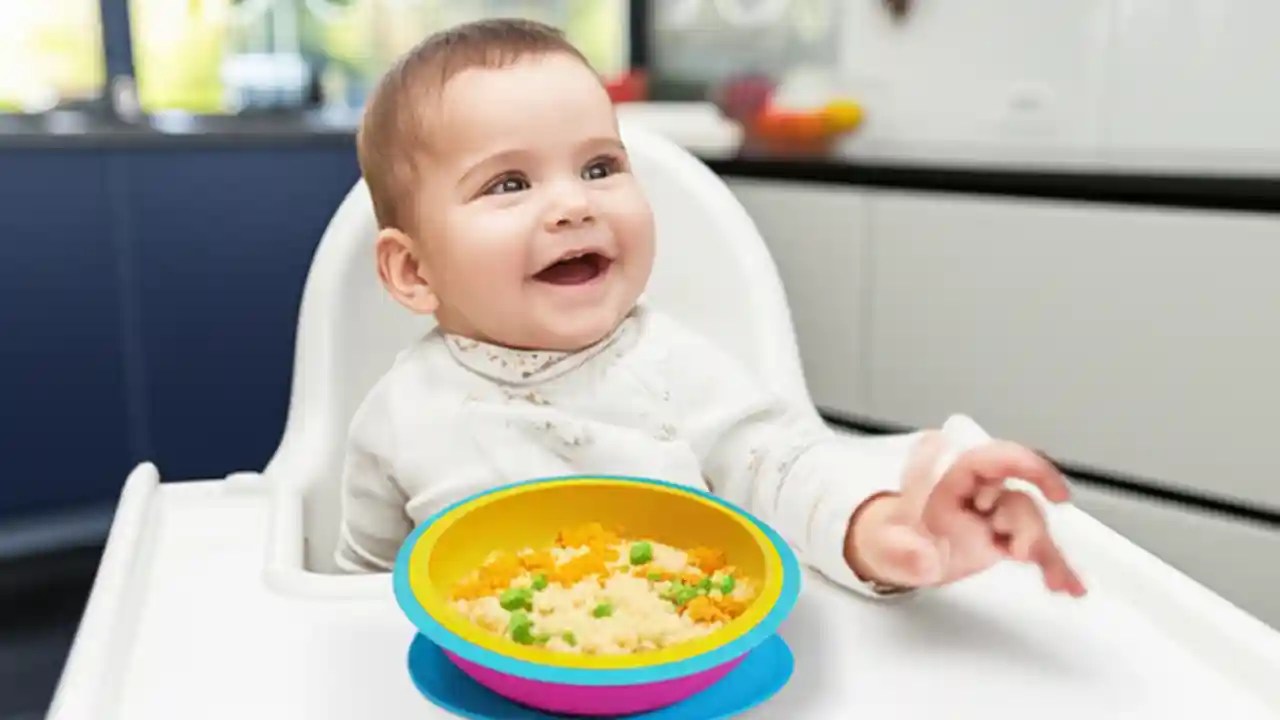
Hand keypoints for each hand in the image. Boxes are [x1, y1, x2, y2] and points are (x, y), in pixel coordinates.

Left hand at [844, 432, 1085, 595]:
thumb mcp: (885, 546)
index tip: (1054, 491)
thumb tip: (922, 557)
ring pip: (1031, 524)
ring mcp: (994, 512)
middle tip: (1022, 552)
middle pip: (1017, 497)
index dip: (1026, 466)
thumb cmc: (890, 536)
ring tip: (1055, 582)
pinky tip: (1069, 583)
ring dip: (1044, 552)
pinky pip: (1036, 546)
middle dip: (1027, 526)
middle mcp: (977, 491)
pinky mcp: (1005, 535)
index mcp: (948, 480)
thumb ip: (902, 552)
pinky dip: (1054, 564)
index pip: (991, 460)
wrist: (894, 550)